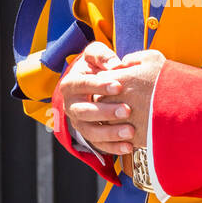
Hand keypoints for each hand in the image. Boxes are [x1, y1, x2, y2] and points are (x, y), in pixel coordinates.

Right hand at [57, 42, 135, 156]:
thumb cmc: (95, 67)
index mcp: (71, 85)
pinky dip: (114, 147)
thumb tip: (115, 65)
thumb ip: (102, 55)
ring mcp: (80, 123)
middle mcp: (72, 106)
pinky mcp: (90, 136)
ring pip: (90, 132)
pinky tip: (129, 146)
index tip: (119, 86)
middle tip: (127, 110)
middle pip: (84, 112)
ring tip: (130, 131)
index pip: (82, 84)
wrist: (92, 84)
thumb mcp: (95, 55)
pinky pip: (99, 145)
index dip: (99, 86)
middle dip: (105, 112)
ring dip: (110, 133)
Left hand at [104, 49, 166, 145]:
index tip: (118, 82)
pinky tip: (138, 124)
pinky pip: (120, 135)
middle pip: (100, 101)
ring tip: (131, 112)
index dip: (108, 81)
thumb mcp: (153, 59)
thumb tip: (121, 63)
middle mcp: (117, 101)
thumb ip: (132, 58)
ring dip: (114, 116)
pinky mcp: (132, 137)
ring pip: (107, 120)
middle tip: (123, 98)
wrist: (190, 108)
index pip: (99, 81)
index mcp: (119, 80)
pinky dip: (125, 131)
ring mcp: (123, 121)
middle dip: (108, 99)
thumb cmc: (171, 80)